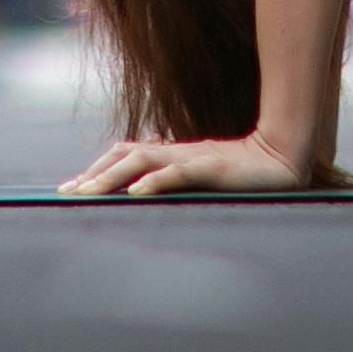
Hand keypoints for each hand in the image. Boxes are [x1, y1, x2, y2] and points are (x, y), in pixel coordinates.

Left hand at [57, 133, 319, 198]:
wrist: (284, 159)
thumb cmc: (242, 173)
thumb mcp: (201, 180)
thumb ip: (175, 184)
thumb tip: (142, 199)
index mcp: (171, 154)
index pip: (124, 155)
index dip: (96, 169)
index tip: (71, 189)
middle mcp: (176, 152)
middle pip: (124, 155)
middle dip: (94, 175)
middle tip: (68, 195)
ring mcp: (193, 158)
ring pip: (142, 161)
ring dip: (112, 178)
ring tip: (88, 194)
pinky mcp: (213, 167)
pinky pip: (177, 173)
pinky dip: (154, 182)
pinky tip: (137, 193)